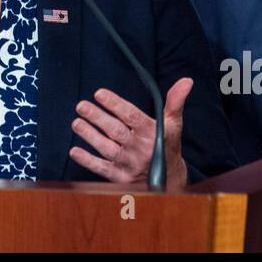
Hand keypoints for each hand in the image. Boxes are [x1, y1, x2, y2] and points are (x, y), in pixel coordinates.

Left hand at [68, 78, 191, 188]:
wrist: (170, 180)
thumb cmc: (167, 144)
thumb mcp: (173, 123)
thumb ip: (175, 101)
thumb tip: (186, 80)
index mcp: (153, 133)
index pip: (132, 116)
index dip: (115, 104)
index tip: (99, 93)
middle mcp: (141, 149)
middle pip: (117, 132)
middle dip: (98, 118)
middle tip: (81, 105)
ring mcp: (130, 164)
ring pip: (107, 149)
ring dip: (90, 136)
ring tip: (76, 122)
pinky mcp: (121, 178)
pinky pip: (102, 169)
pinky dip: (88, 161)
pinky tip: (74, 151)